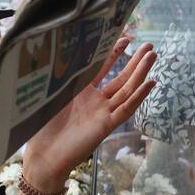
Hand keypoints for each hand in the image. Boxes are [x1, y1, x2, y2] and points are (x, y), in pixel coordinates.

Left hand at [24, 38, 156, 183]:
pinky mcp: (106, 126)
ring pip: (127, 90)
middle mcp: (95, 101)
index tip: (127, 38)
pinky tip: (150, 83)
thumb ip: (59, 77)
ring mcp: (102, 113)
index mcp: (80, 91)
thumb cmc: (41, 128)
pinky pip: (126, 109)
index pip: (101, 67)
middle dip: (136, 61)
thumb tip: (56, 51)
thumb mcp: (50, 95)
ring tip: (153, 55)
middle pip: (121, 78)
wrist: (43, 156)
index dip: (114, 53)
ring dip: (140, 73)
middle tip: (151, 45)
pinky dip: (139, 97)